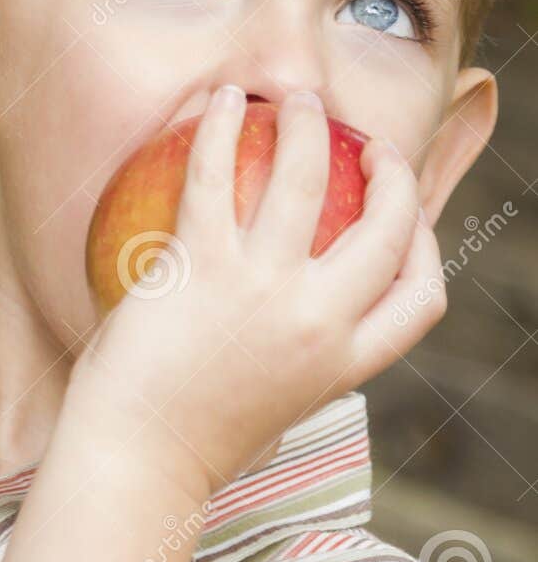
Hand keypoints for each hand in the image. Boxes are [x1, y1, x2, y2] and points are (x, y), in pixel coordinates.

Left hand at [67, 83, 443, 496]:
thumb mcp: (271, 409)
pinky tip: (220, 103)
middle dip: (395, 174)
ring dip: (309, 125)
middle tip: (370, 146)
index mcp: (343, 365)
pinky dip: (222, 128)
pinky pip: (217, 175)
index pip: (420, 301)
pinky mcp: (201, 266)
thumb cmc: (188, 441)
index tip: (407, 220)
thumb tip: (295, 327)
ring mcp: (262, 291)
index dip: (426, 251)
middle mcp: (318, 324)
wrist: (135, 460)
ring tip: (296, 101)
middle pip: (389, 231)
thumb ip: (299, 364)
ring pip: (308, 177)